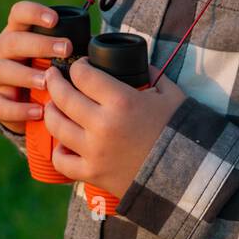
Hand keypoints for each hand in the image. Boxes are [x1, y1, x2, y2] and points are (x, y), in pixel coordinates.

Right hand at [0, 0, 75, 132]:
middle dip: (39, 44)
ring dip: (26, 75)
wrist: (25, 100)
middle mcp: (3, 50)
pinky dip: (19, 109)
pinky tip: (38, 111)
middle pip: (13, 41)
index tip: (55, 20)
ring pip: (3, 70)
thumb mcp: (56, 53)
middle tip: (65, 49)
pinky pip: (0, 104)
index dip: (34, 13)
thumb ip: (71, 46)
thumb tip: (102, 45)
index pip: (19, 13)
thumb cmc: (48, 68)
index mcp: (18, 32)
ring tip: (47, 81)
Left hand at [42, 58, 188, 198]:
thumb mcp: (170, 93)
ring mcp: (94, 151)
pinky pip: (62, 161)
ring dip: (50, 111)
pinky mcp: (92, 174)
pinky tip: (62, 142)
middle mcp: (102, 124)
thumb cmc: (180, 130)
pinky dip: (58, 150)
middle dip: (53, 81)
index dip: (77, 66)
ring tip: (51, 105)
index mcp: (121, 101)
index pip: (84, 75)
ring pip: (56, 126)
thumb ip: (151, 74)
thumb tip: (137, 64)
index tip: (79, 65)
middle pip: (63, 97)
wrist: (188, 174)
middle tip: (52, 75)